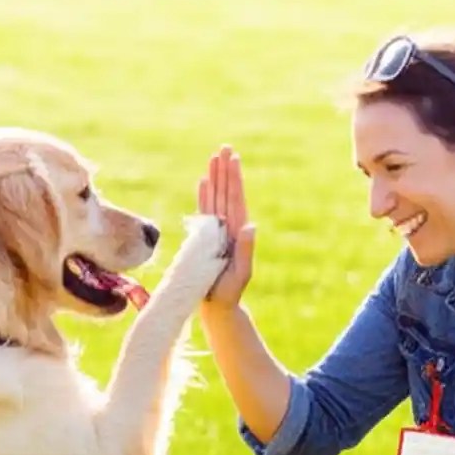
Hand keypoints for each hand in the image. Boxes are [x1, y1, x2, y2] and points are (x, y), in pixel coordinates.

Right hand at [196, 145, 254, 307]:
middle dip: (225, 171)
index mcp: (237, 233)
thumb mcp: (241, 273)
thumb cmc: (229, 292)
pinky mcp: (205, 238)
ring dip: (215, 178)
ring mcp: (217, 231)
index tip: (234, 159)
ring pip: (216, 198)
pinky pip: (204, 212)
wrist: (218, 306)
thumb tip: (251, 226)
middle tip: (225, 148)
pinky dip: (204, 196)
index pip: (235, 200)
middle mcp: (228, 228)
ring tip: (214, 158)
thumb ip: (245, 250)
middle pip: (226, 193)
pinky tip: (203, 182)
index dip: (234, 179)